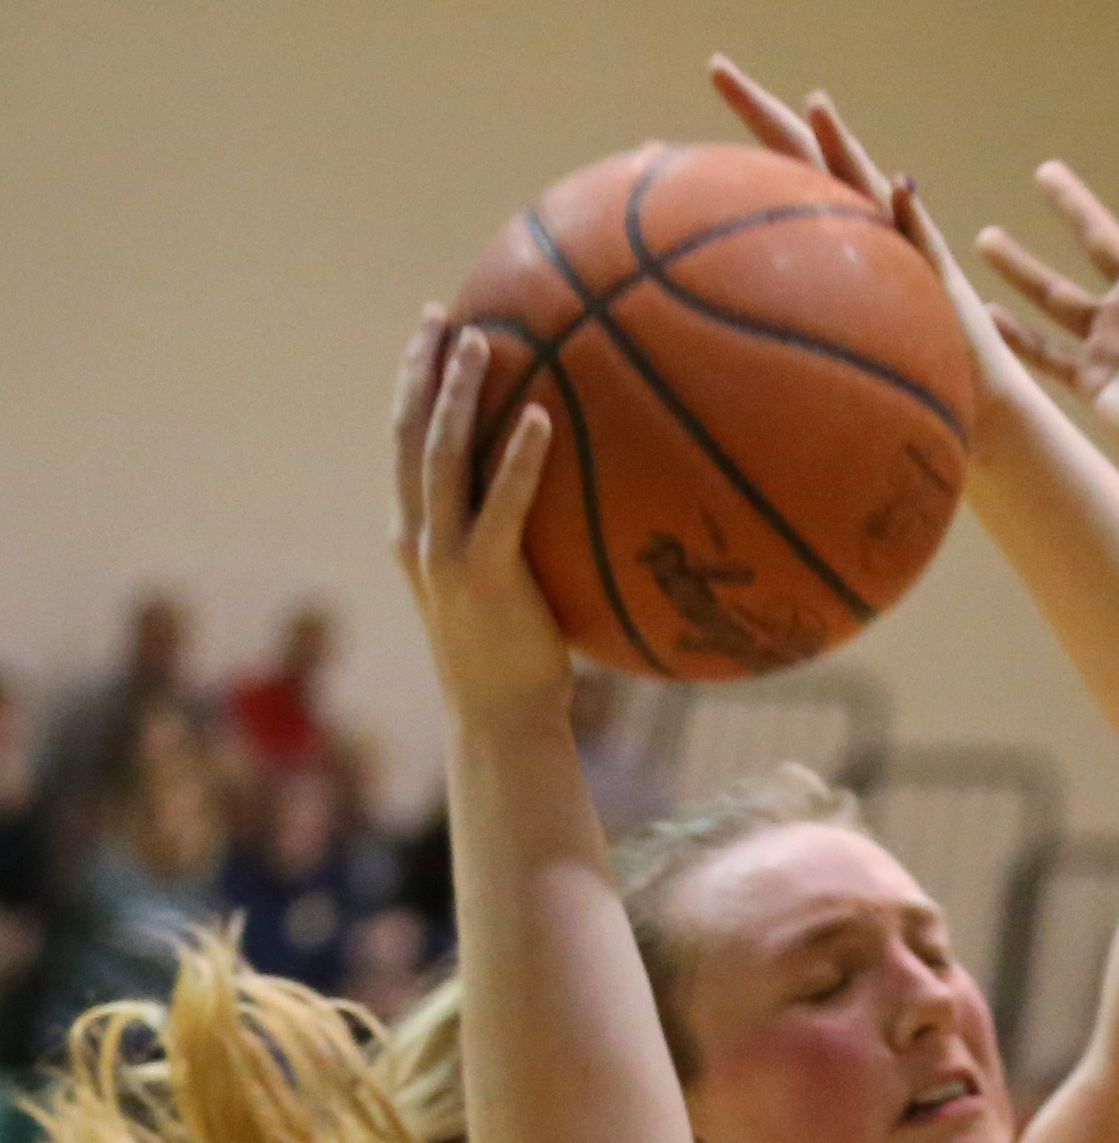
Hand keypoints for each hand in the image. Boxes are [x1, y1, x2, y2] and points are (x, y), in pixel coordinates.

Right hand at [391, 310, 566, 721]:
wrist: (502, 720)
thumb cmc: (519, 662)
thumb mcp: (511, 593)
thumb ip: (520, 543)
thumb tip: (579, 503)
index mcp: (419, 535)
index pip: (407, 446)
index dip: (413, 387)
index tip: (430, 335)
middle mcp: (419, 535)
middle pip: (408, 433)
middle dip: (419, 370)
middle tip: (439, 313)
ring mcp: (446, 554)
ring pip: (439, 455)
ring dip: (455, 393)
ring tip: (480, 340)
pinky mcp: (484, 575)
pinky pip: (503, 503)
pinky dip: (519, 456)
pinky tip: (541, 416)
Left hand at [706, 56, 1020, 411]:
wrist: (962, 404)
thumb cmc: (884, 388)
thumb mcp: (808, 364)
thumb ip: (767, 342)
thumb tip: (691, 355)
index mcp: (823, 245)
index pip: (764, 184)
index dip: (713, 164)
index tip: (650, 140)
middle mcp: (857, 232)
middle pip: (803, 160)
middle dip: (761, 113)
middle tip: (717, 70)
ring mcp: (901, 249)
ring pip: (863, 186)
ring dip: (841, 145)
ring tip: (815, 105)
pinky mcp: (940, 278)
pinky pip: (924, 241)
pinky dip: (911, 214)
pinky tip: (901, 188)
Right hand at [972, 104, 1118, 481]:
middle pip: (1098, 239)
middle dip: (1072, 205)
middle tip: (1045, 171)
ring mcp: (1117, 341)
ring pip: (1059, 296)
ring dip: (1023, 268)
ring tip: (985, 236)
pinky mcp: (1097, 381)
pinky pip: (1046, 353)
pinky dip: (1016, 336)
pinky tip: (983, 313)